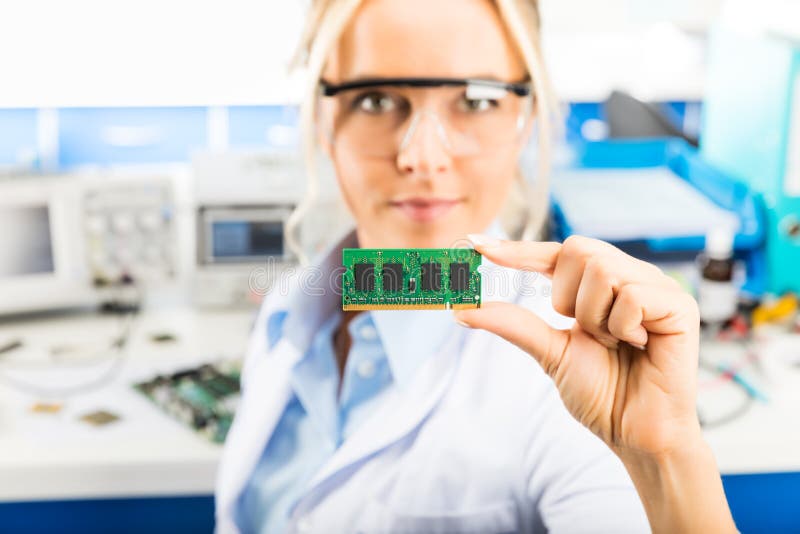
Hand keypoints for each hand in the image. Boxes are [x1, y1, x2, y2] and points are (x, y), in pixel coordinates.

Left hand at [454, 234, 701, 456]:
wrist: (635, 433)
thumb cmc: (601, 393)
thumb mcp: (549, 351)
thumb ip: (512, 323)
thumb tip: (461, 308)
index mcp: (598, 285)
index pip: (553, 254)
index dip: (517, 249)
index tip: (475, 243)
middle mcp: (628, 276)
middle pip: (578, 249)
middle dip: (567, 298)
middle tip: (586, 334)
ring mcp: (656, 286)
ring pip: (602, 269)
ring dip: (595, 318)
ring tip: (616, 344)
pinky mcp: (679, 304)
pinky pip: (631, 294)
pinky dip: (622, 327)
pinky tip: (639, 345)